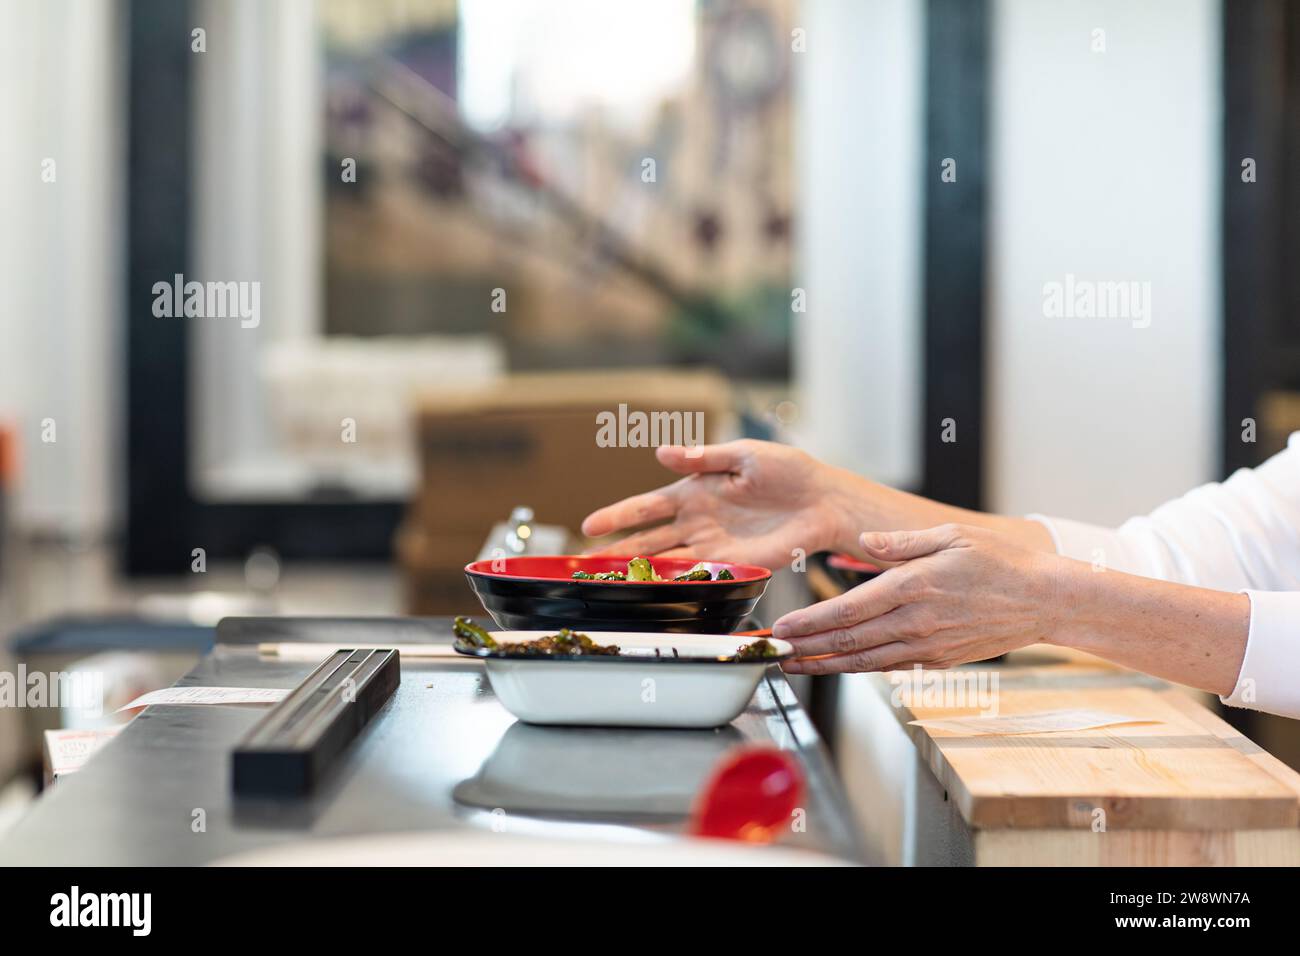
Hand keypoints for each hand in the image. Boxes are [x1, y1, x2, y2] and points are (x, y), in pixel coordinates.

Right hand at [580, 440, 840, 568]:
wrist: (821, 502)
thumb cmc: (787, 471)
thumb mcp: (743, 455)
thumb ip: (702, 458)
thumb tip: (663, 453)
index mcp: (695, 490)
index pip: (647, 506)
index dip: (617, 516)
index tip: (589, 526)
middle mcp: (697, 520)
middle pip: (647, 539)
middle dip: (614, 550)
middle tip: (583, 563)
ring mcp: (711, 545)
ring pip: (664, 561)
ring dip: (637, 570)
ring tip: (607, 580)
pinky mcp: (731, 565)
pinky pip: (694, 575)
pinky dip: (672, 582)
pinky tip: (651, 589)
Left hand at [774, 524, 1065, 673]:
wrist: (1043, 601)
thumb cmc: (1000, 561)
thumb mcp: (951, 536)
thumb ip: (900, 543)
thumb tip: (862, 545)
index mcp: (914, 586)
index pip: (848, 610)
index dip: (810, 621)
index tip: (782, 626)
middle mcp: (916, 621)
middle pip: (848, 641)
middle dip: (805, 647)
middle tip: (772, 651)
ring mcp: (927, 645)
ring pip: (864, 661)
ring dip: (824, 665)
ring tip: (793, 665)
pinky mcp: (938, 660)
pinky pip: (890, 667)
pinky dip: (858, 669)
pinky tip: (836, 667)